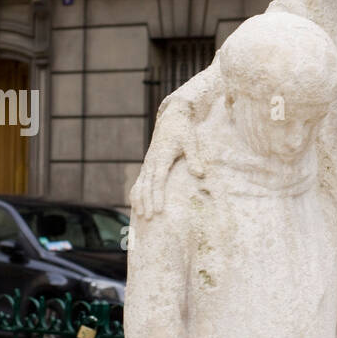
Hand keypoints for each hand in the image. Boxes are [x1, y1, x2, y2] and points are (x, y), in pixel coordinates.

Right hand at [130, 99, 205, 219]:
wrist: (173, 118)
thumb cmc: (184, 130)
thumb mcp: (191, 142)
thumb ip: (194, 158)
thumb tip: (199, 174)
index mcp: (161, 157)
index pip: (158, 181)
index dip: (157, 196)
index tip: (159, 210)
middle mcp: (152, 161)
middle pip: (147, 185)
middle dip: (147, 202)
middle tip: (148, 219)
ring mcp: (148, 163)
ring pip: (141, 184)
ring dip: (140, 200)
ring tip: (141, 216)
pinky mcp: (149, 164)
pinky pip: (140, 181)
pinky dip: (137, 193)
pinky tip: (136, 204)